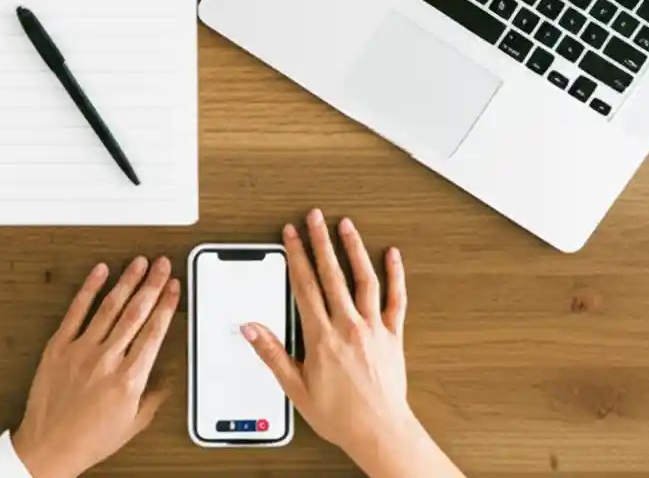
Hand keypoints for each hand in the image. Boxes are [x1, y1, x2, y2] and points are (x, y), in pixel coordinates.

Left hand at [13, 256, 180, 477]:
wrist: (50, 447)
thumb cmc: (88, 440)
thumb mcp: (133, 423)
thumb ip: (153, 397)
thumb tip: (165, 378)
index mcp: (129, 378)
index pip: (154, 331)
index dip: (166, 304)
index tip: (173, 287)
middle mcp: (107, 360)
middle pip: (136, 313)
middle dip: (152, 284)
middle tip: (162, 265)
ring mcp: (81, 350)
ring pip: (110, 307)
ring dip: (127, 281)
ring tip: (139, 263)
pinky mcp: (58, 347)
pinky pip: (75, 312)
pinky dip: (88, 289)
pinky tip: (99, 272)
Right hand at [243, 209, 461, 477]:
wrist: (379, 430)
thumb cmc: (339, 414)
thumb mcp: (295, 388)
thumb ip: (272, 354)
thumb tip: (251, 329)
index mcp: (322, 337)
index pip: (305, 286)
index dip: (295, 257)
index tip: (290, 235)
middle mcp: (349, 326)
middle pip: (331, 274)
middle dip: (320, 242)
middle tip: (314, 217)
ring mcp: (374, 328)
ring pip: (364, 279)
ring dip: (353, 249)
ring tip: (346, 225)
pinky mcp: (394, 335)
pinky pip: (397, 299)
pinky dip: (395, 275)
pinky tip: (392, 255)